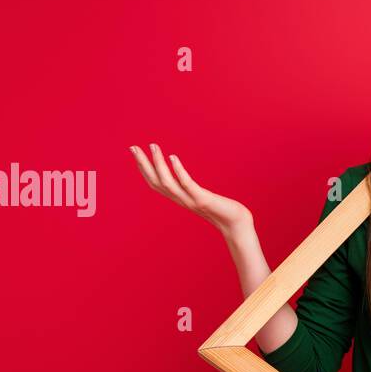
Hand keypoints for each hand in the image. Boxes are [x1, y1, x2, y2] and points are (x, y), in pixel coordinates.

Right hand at [129, 142, 251, 236]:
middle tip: (133, 147)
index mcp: (180, 199)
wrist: (237, 225)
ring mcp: (191, 201)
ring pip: (167, 183)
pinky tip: (172, 157)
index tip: (136, 153)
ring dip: (158, 164)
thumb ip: (194, 192)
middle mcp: (181, 200)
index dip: (144, 170)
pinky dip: (178, 170)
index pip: (156, 184)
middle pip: (156, 182)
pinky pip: (186, 184)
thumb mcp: (203, 198)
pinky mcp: (202, 199)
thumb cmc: (224, 211)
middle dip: (143, 165)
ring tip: (153, 146)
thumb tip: (188, 182)